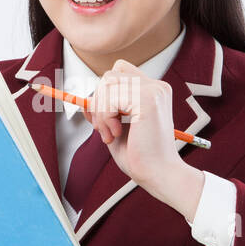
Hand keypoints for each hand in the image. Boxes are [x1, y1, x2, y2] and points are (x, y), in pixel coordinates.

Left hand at [86, 60, 184, 192]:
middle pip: (109, 75)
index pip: (119, 71)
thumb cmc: (140, 157)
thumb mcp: (115, 128)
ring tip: (110, 134)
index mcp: (153, 91)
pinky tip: (116, 133)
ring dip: (101, 112)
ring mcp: (154, 91)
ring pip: (107, 83)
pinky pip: (110, 97)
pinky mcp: (148, 100)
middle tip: (104, 130)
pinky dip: (105, 117)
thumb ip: (103, 112)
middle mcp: (156, 87)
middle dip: (99, 102)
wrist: (158, 174)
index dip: (104, 92)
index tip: (103, 119)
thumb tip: (85, 101)